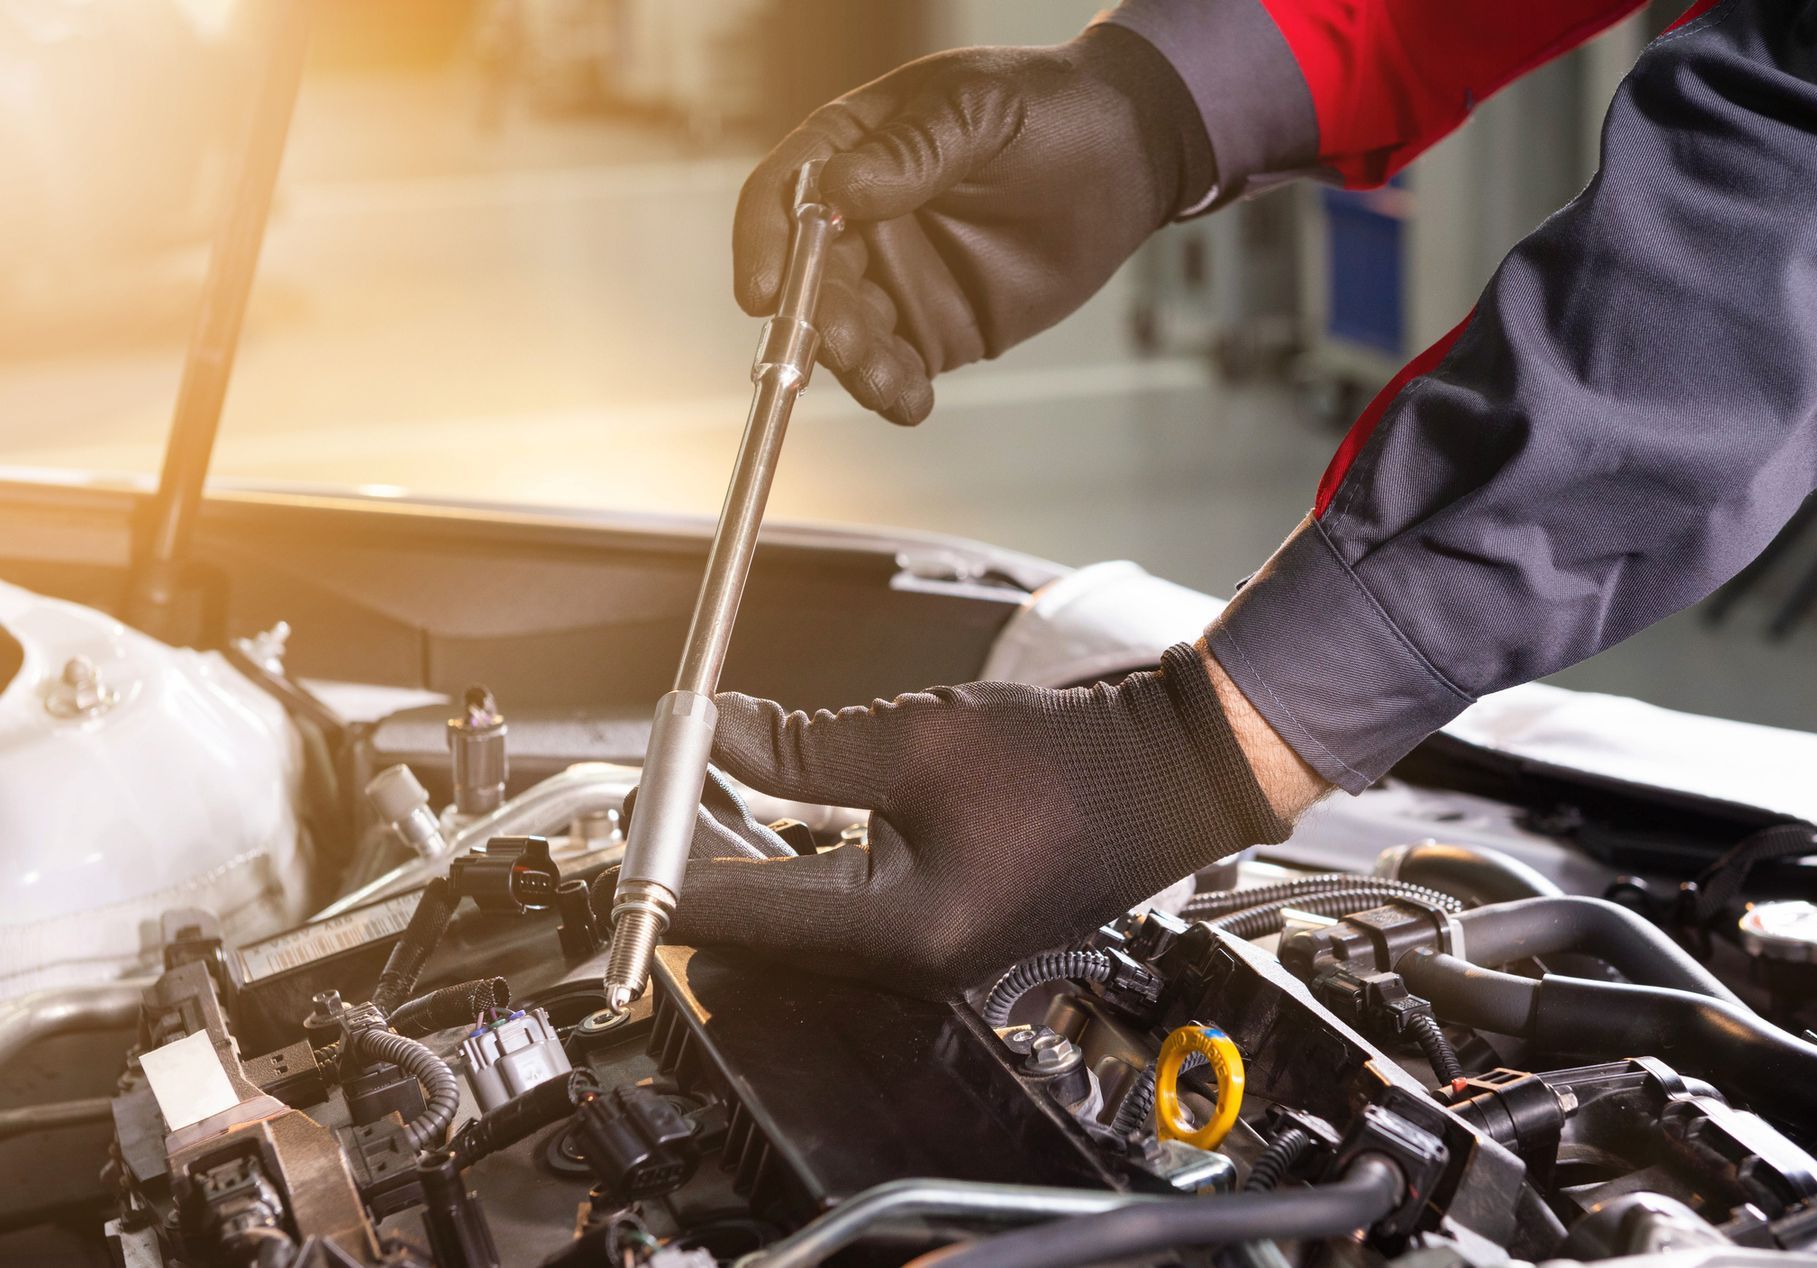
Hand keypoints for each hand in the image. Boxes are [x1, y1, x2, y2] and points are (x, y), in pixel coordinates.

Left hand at [669, 645, 1326, 997]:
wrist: (1167, 773)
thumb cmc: (1073, 764)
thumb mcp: (919, 742)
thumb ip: (800, 748)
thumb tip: (713, 735)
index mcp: (905, 933)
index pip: (743, 916)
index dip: (669, 865)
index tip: (630, 816)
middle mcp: (910, 963)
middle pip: (758, 931)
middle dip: (696, 861)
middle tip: (654, 795)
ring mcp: (926, 953)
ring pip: (793, 920)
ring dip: (741, 857)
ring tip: (699, 788)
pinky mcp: (937, 927)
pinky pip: (835, 907)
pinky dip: (790, 859)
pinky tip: (768, 808)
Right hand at [733, 25, 1211, 424]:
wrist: (1129, 158)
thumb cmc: (1049, 111)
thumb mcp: (977, 113)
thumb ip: (910, 154)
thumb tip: (838, 191)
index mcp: (852, 152)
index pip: (784, 198)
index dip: (765, 245)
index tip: (763, 291)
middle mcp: (860, 222)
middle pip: (809, 280)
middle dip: (816, 320)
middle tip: (845, 344)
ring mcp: (896, 280)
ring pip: (849, 335)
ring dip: (856, 365)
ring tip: (888, 380)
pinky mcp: (935, 329)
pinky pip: (901, 369)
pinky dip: (897, 393)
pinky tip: (911, 403)